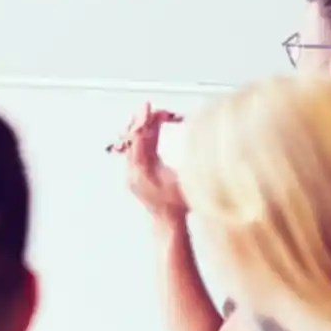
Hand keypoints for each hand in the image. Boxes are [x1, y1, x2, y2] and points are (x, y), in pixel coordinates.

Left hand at [111, 103, 187, 219]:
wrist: (168, 223)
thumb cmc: (178, 206)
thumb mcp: (188, 179)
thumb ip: (191, 161)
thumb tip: (199, 142)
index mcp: (142, 170)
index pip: (140, 139)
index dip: (145, 121)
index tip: (150, 108)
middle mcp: (133, 171)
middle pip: (132, 139)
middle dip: (142, 121)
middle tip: (148, 108)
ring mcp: (131, 174)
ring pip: (131, 145)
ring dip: (140, 129)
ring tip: (146, 115)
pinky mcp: (134, 176)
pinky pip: (133, 153)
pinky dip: (140, 141)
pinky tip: (147, 132)